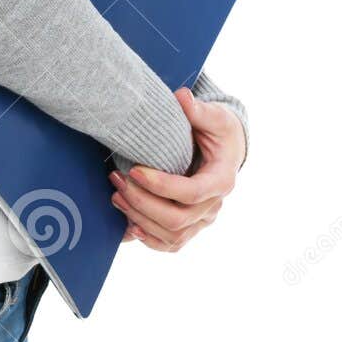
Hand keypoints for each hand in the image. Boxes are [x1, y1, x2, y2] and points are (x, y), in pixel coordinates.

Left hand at [109, 87, 245, 251]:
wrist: (226, 150)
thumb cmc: (219, 131)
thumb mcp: (215, 116)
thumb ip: (199, 110)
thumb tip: (182, 97)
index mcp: (221, 180)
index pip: (192, 193)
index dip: (161, 186)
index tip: (134, 170)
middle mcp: (213, 206)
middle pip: (177, 219)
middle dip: (142, 202)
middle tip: (117, 179)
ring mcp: (202, 220)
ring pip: (171, 235)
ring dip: (139, 217)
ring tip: (116, 194)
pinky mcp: (190, 227)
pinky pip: (170, 244)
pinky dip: (148, 239)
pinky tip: (127, 225)